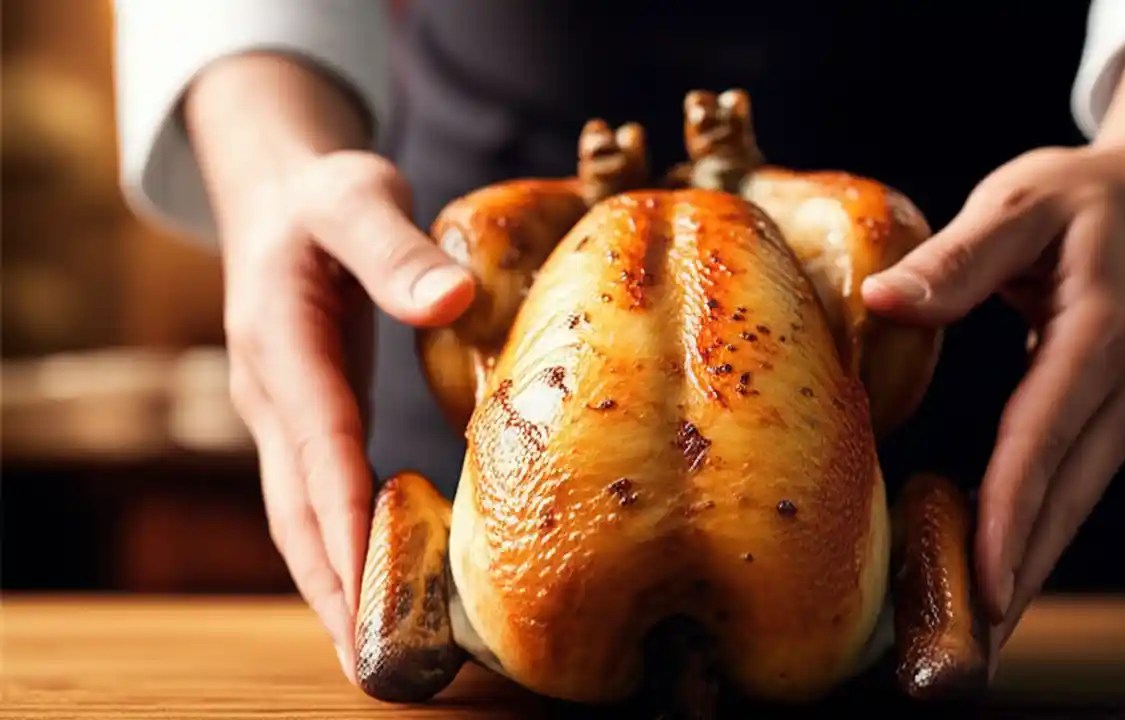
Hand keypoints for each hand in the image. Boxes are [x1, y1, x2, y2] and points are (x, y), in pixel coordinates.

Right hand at [186, 56, 475, 681]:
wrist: (278, 190)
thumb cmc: (325, 192)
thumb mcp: (357, 195)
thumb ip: (395, 249)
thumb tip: (453, 303)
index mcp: (281, 343)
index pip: (318, 450)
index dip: (346, 524)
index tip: (371, 593)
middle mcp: (271, 392)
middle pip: (296, 507)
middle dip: (332, 586)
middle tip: (372, 665)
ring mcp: (279, 411)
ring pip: (297, 513)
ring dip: (331, 582)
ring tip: (370, 652)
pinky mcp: (302, 416)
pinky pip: (316, 493)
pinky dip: (340, 544)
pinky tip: (376, 580)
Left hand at [862, 20, 1124, 659]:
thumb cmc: (1080, 197)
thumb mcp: (1018, 202)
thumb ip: (956, 257)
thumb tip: (882, 303)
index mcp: (1099, 336)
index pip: (1042, 441)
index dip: (1009, 518)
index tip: (980, 586)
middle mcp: (1119, 391)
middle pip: (1061, 503)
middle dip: (1012, 581)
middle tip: (960, 654)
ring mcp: (1119, 414)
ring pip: (1067, 513)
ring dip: (1022, 578)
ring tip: (971, 644)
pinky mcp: (1106, 422)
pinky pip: (1065, 496)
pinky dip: (1030, 545)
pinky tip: (993, 584)